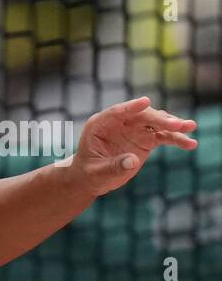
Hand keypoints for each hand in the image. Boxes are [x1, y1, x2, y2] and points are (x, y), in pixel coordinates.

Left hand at [69, 97, 196, 197]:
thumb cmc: (90, 174)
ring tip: (190, 127)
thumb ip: (113, 166)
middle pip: (142, 116)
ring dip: (173, 125)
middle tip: (177, 125)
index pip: (117, 112)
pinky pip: (164, 136)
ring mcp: (134, 129)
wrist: (94, 179)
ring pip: (156, 123)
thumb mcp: (97, 173)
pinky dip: (176, 139)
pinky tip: (190, 144)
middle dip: (160, 119)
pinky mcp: (146, 138)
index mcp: (100, 125)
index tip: (146, 102)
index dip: (131, 107)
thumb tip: (132, 161)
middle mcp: (119, 122)